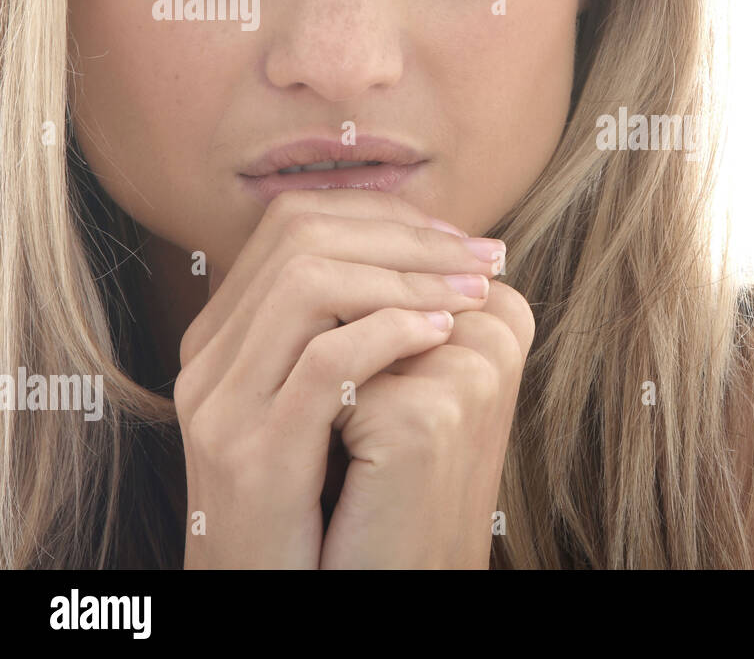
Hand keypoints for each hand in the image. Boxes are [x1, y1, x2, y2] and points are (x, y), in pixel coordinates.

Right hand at [174, 188, 504, 567]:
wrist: (268, 598)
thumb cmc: (313, 503)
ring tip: (473, 292)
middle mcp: (210, 356)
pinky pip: (325, 361)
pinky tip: (443, 335)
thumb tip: (433, 260)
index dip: (384, 216)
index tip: (456, 238)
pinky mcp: (254, 453)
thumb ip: (346, 329)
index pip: (296, 222)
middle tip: (482, 255)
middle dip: (406, 235)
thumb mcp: (322, 404)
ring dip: (408, 275)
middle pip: (302, 235)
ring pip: (309, 281)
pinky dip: (392, 333)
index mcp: (224, 335)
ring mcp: (224, 404)